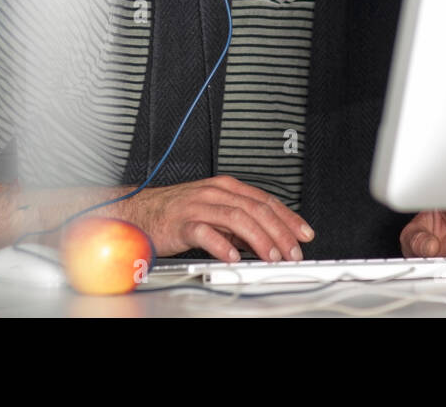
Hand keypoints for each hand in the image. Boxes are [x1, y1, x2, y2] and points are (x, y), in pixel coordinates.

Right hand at [118, 175, 314, 262]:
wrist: (140, 212)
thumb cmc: (177, 213)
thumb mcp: (215, 212)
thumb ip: (240, 222)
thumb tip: (268, 238)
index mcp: (226, 187)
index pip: (265, 200)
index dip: (288, 218)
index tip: (304, 234)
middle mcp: (215, 193)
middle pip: (256, 209)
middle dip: (279, 232)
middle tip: (292, 252)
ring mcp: (198, 206)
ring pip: (236, 218)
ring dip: (258, 239)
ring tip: (271, 256)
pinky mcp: (181, 222)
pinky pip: (204, 232)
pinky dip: (221, 245)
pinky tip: (233, 257)